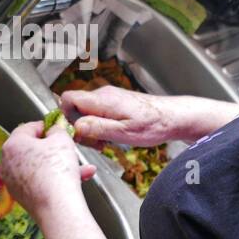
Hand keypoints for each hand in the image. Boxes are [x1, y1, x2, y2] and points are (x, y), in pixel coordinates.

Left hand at [0, 119, 96, 219]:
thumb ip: (58, 130)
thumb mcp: (62, 139)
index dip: (46, 126)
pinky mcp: (22, 196)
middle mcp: (8, 163)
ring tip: (80, 168)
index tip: (57, 128)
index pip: (28, 128)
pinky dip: (55, 179)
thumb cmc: (56, 172)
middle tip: (68, 149)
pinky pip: (40, 182)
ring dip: (60, 165)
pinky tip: (76, 179)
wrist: (57, 207)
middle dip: (55, 149)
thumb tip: (55, 130)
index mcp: (13, 144)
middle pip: (33, 149)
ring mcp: (13, 181)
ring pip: (39, 167)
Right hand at [61, 86, 178, 146]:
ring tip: (106, 141)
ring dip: (91, 128)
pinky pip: (97, 112)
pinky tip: (112, 136)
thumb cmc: (153, 125)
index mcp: (102, 101)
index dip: (65, 116)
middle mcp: (103, 95)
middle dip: (80, 128)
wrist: (173, 117)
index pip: (68, 99)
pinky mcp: (115, 102)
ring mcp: (109, 97)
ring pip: (86, 112)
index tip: (77, 134)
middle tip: (96, 143)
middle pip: (75, 108)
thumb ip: (98, 128)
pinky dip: (100, 125)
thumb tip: (76, 126)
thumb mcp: (123, 133)